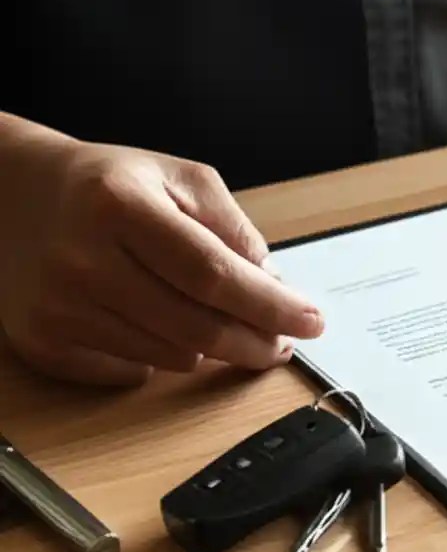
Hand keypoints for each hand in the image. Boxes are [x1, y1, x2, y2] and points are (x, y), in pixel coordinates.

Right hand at [0, 139, 323, 385]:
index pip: (214, 274)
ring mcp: (58, 307)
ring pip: (170, 356)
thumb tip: (273, 287)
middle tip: (281, 343)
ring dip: (211, 348)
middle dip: (255, 342)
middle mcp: (82, 259)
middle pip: (196, 326)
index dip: (270, 306)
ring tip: (220, 323)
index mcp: (120, 206)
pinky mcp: (42, 343)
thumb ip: (232, 227)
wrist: (9, 195)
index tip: (311, 322)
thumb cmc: (107, 185)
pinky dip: (161, 356)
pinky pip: (131, 372)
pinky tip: (159, 326)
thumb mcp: (178, 178)